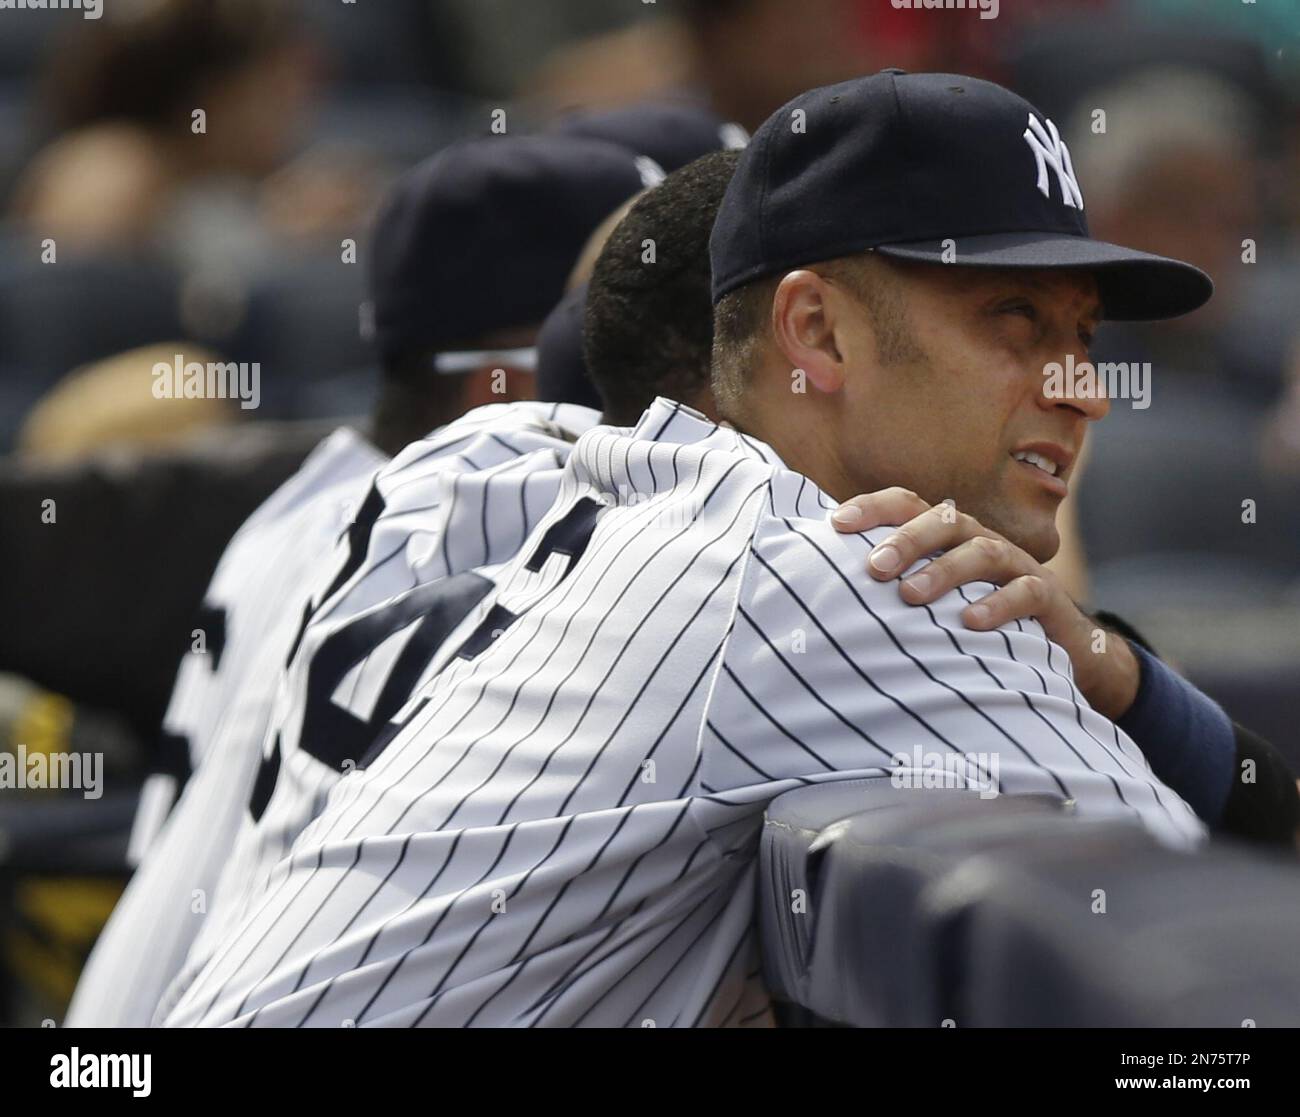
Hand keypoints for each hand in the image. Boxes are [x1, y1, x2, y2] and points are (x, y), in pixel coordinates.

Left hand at [830, 488, 1139, 719]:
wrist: (1060, 648)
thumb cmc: (975, 618)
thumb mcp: (932, 598)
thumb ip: (889, 586)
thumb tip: (819, 589)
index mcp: (947, 536)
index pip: (907, 505)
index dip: (872, 508)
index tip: (835, 525)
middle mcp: (979, 541)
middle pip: (943, 522)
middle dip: (906, 541)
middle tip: (873, 569)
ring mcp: (1016, 566)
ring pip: (982, 552)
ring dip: (944, 572)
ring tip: (910, 596)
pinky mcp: (1046, 597)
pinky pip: (1026, 591)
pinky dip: (997, 604)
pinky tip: (969, 623)